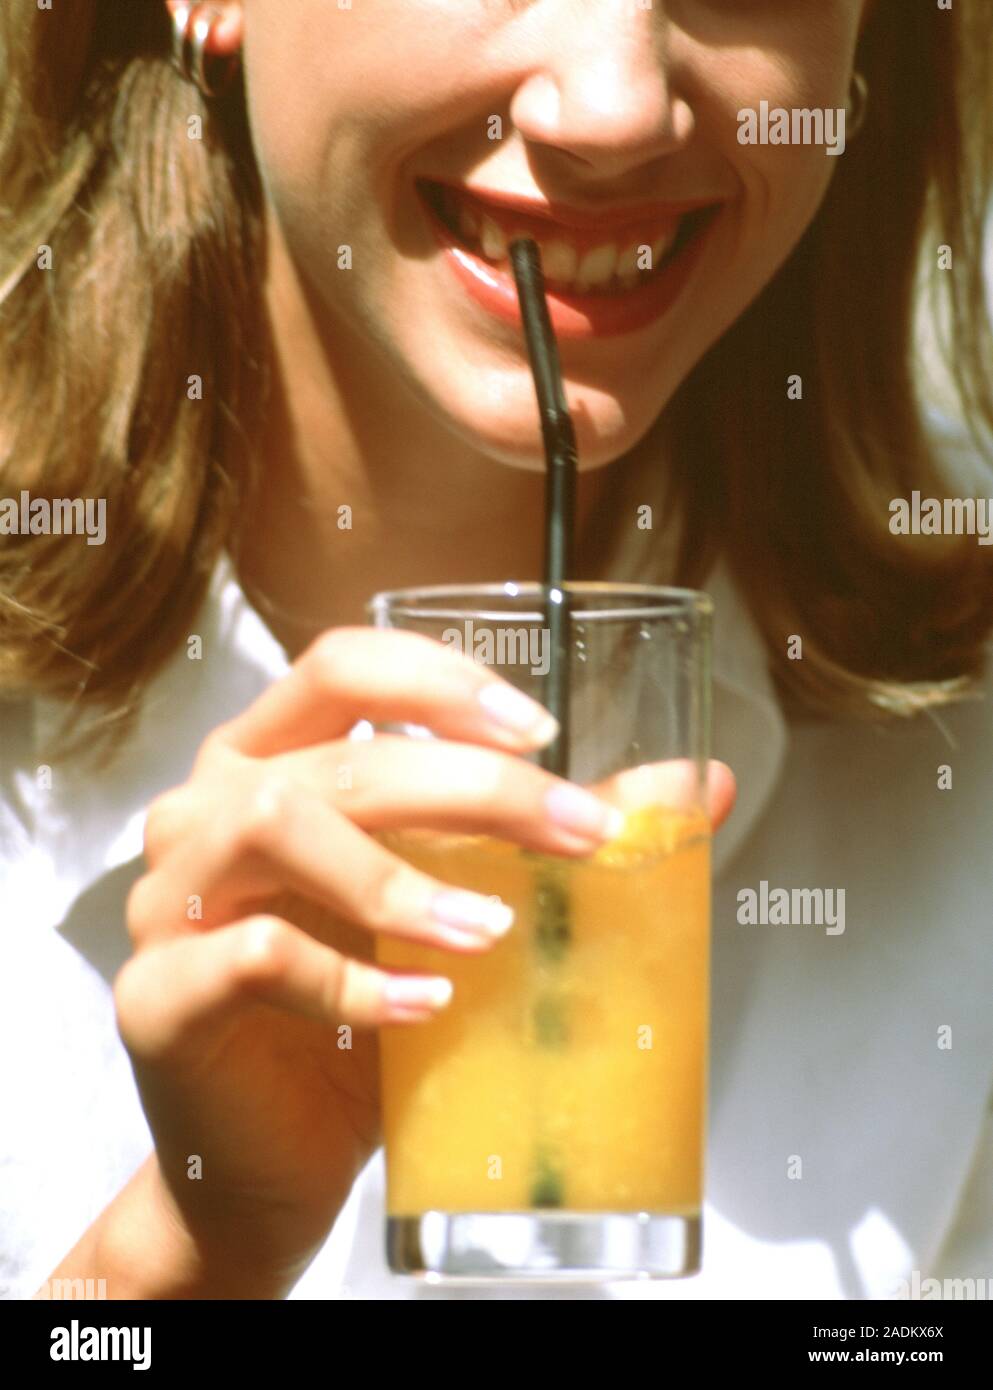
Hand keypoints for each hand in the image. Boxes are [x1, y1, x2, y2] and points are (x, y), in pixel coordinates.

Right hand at [114, 627, 735, 1291]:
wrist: (280, 1158)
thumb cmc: (367, 1015)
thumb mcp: (460, 906)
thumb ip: (556, 839)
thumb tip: (698, 789)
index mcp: (272, 760)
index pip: (342, 665)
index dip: (441, 683)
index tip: (542, 734)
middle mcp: (210, 808)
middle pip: (342, 754)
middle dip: (477, 789)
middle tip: (578, 836)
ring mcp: (172, 896)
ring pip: (279, 824)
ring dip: (403, 875)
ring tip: (493, 928)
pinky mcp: (160, 991)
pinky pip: (256, 954)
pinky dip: (356, 979)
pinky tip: (427, 1005)